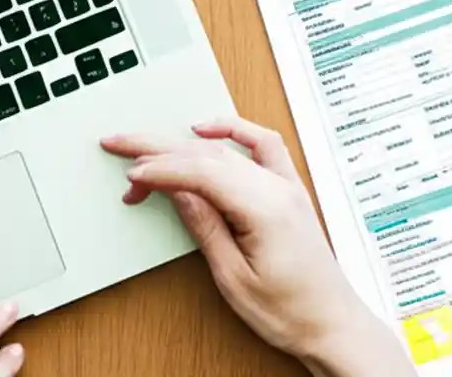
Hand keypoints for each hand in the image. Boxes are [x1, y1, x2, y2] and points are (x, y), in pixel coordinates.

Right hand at [102, 118, 413, 376]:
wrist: (333, 325)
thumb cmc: (290, 312)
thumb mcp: (233, 278)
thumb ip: (205, 227)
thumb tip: (176, 191)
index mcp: (266, 209)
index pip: (201, 172)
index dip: (160, 169)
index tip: (131, 174)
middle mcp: (279, 188)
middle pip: (208, 152)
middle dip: (158, 147)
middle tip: (119, 142)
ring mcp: (286, 185)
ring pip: (226, 148)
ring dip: (182, 144)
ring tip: (146, 145)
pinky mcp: (288, 189)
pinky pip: (262, 144)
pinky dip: (232, 128)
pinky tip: (206, 126)